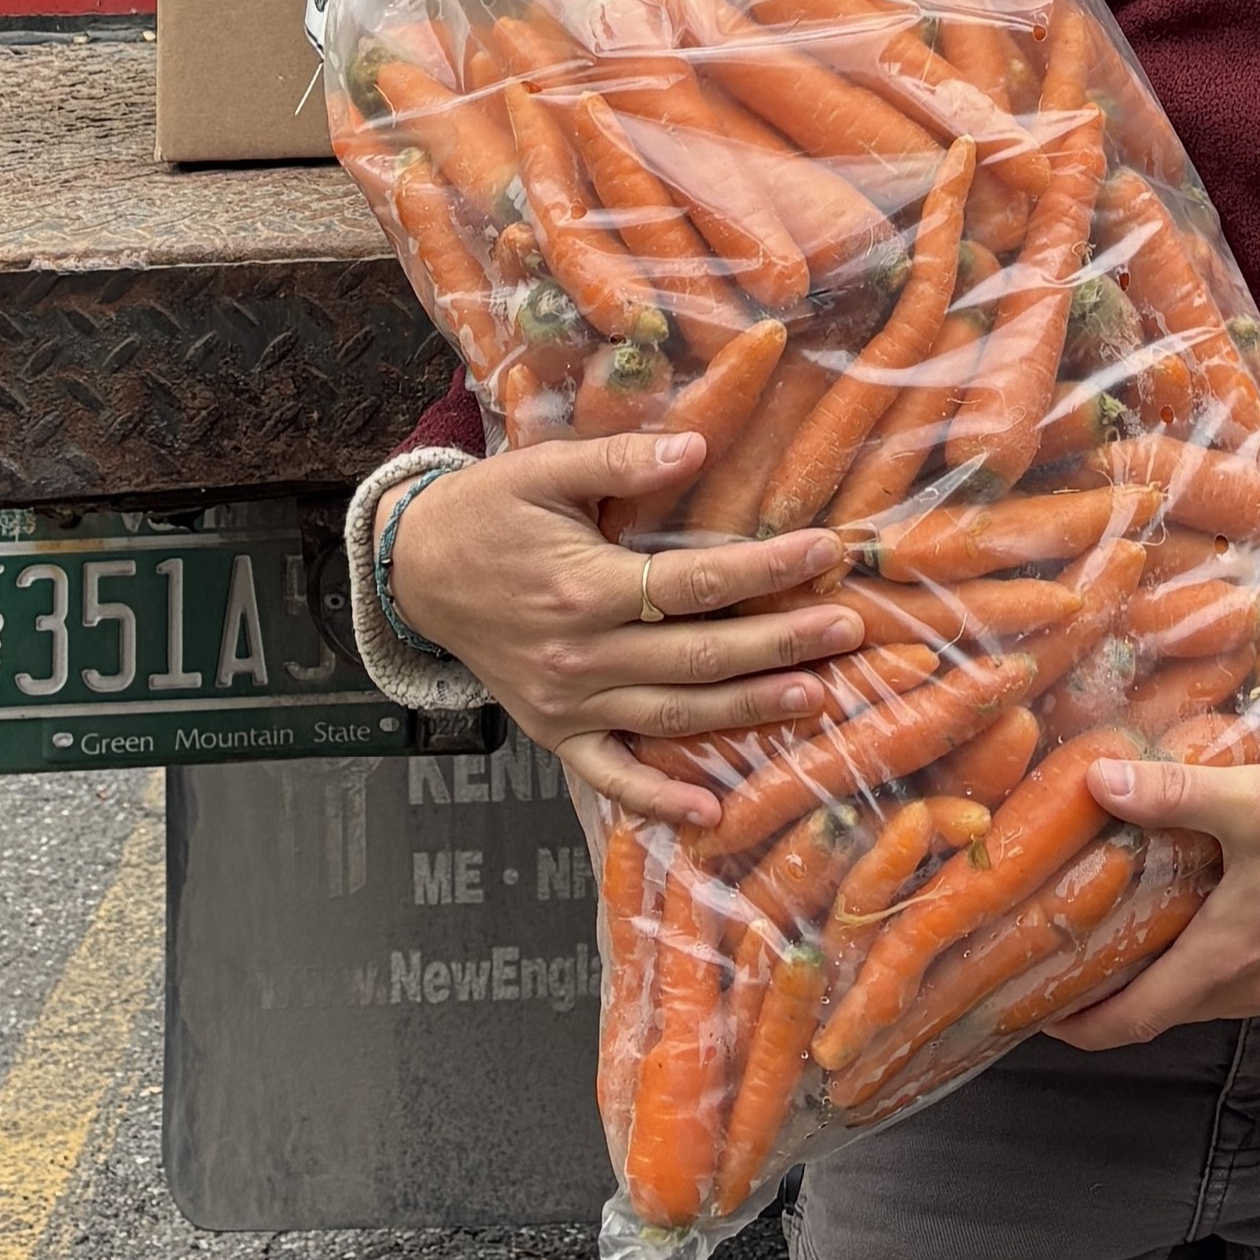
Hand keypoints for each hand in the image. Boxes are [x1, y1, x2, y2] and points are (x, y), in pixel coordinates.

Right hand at [390, 431, 865, 828]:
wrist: (411, 570)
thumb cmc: (486, 512)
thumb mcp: (541, 468)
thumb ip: (619, 460)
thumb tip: (696, 446)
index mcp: (582, 587)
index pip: (692, 583)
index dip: (764, 570)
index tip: (825, 552)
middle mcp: (578, 654)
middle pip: (696, 656)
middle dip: (779, 645)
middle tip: (848, 631)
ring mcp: (567, 701)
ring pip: (672, 715)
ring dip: (746, 711)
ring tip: (815, 697)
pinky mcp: (555, 731)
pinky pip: (609, 775)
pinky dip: (657, 801)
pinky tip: (713, 812)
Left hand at [1045, 749, 1259, 1050]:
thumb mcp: (1247, 799)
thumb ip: (1171, 792)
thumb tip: (1097, 780)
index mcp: (1224, 959)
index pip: (1133, 1020)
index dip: (1081, 1025)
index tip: (1040, 1014)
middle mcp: (1256, 990)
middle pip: (1169, 1011)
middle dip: (1122, 997)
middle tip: (1081, 963)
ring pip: (1214, 999)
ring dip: (1176, 980)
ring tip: (1143, 937)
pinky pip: (1257, 987)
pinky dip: (1223, 969)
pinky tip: (1219, 923)